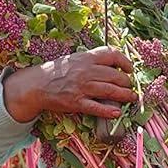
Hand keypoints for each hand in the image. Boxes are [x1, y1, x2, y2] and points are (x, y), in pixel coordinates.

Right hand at [1, 47, 137, 123]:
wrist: (37, 85)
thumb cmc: (57, 71)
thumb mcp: (75, 59)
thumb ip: (93, 60)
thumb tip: (113, 65)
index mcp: (87, 58)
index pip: (112, 55)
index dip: (125, 62)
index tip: (130, 69)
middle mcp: (86, 71)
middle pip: (115, 76)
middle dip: (127, 83)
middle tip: (130, 87)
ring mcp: (82, 88)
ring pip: (110, 91)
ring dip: (124, 96)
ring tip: (131, 98)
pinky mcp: (77, 102)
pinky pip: (97, 107)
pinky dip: (109, 111)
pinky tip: (117, 113)